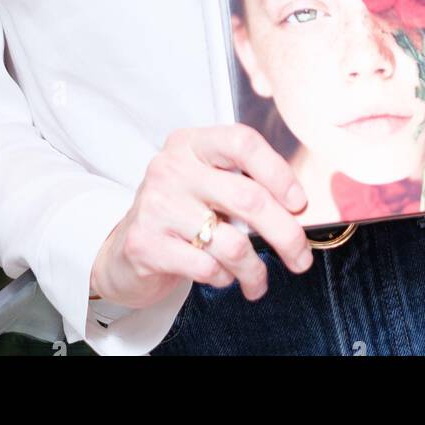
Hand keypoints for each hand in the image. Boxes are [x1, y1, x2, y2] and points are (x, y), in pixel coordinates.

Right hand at [89, 124, 313, 310]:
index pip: (242, 142)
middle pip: (247, 198)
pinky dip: (225, 278)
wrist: (123, 250)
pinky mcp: (146, 244)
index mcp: (192, 143)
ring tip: (258, 281)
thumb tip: (299, 210)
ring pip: (231, 242)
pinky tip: (223, 277)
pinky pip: (206, 267)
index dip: (278, 172)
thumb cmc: (180, 214)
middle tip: (300, 258)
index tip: (299, 203)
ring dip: (255, 270)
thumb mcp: (206, 185)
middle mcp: (172, 168)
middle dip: (285, 234)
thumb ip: (243, 184)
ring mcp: (157, 205)